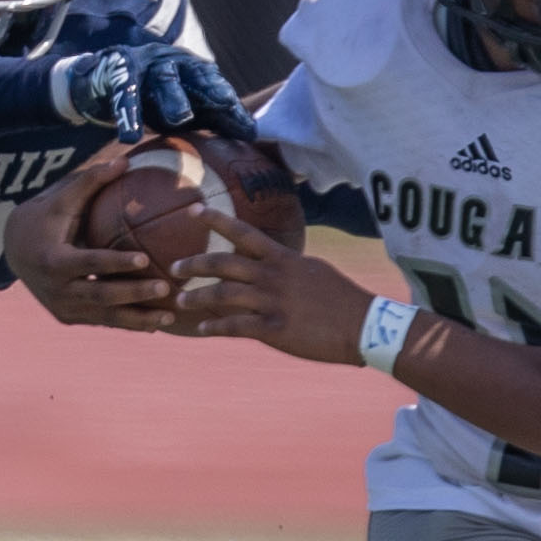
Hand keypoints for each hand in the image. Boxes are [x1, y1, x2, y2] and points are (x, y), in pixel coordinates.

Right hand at [2, 146, 176, 330]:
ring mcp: (62, 308)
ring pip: (105, 317)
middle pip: (101, 296)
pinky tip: (156, 323)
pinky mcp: (69, 318)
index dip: (116, 263)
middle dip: (134, 294)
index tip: (145, 259)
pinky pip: (102, 321)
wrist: (15, 251)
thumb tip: (124, 159)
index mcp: (53, 260)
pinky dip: (129, 323)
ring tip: (170, 317)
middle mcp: (56, 290)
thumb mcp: (62, 199)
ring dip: (138, 319)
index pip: (90, 263)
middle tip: (166, 288)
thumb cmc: (45, 218)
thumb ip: (91, 180)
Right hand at [60, 44, 256, 143]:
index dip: (232, 106)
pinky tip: (130, 137)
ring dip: (173, 97)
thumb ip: (211, 117)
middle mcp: (174, 62)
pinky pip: (125, 95)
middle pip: (196, 77)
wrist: (103, 78)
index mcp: (192, 70)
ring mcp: (147, 64)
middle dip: (212, 89)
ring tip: (179, 118)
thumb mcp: (182, 107)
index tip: (248, 129)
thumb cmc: (151, 97)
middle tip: (226, 105)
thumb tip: (251, 135)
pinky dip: (128, 116)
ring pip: (164, 80)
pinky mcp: (119, 72)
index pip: (217, 89)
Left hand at [170, 206, 379, 361]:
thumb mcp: (313, 272)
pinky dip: (214, 327)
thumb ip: (287, 267)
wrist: (365, 326)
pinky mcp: (275, 329)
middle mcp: (275, 276)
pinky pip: (236, 326)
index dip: (217, 220)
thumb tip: (270, 262)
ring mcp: (274, 302)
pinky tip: (200, 330)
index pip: (245, 232)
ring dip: (198, 296)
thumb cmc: (341, 300)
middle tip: (175, 265)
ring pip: (224, 294)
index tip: (194, 210)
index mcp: (284, 259)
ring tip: (179, 300)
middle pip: (225, 263)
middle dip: (196, 263)